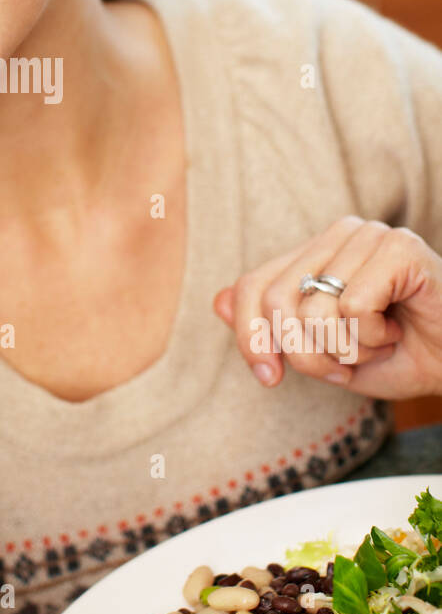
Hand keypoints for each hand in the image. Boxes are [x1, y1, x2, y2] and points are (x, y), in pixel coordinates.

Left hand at [212, 215, 441, 399]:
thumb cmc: (399, 355)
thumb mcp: (324, 354)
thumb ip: (272, 328)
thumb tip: (215, 301)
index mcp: (313, 253)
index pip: (251, 287)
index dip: (250, 337)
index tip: (269, 377)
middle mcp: (336, 235)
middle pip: (276, 300)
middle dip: (304, 355)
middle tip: (342, 365)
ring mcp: (368, 235)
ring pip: (313, 309)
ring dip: (345, 349)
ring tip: (376, 341)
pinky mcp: (398, 247)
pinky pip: (352, 307)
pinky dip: (371, 336)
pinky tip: (396, 328)